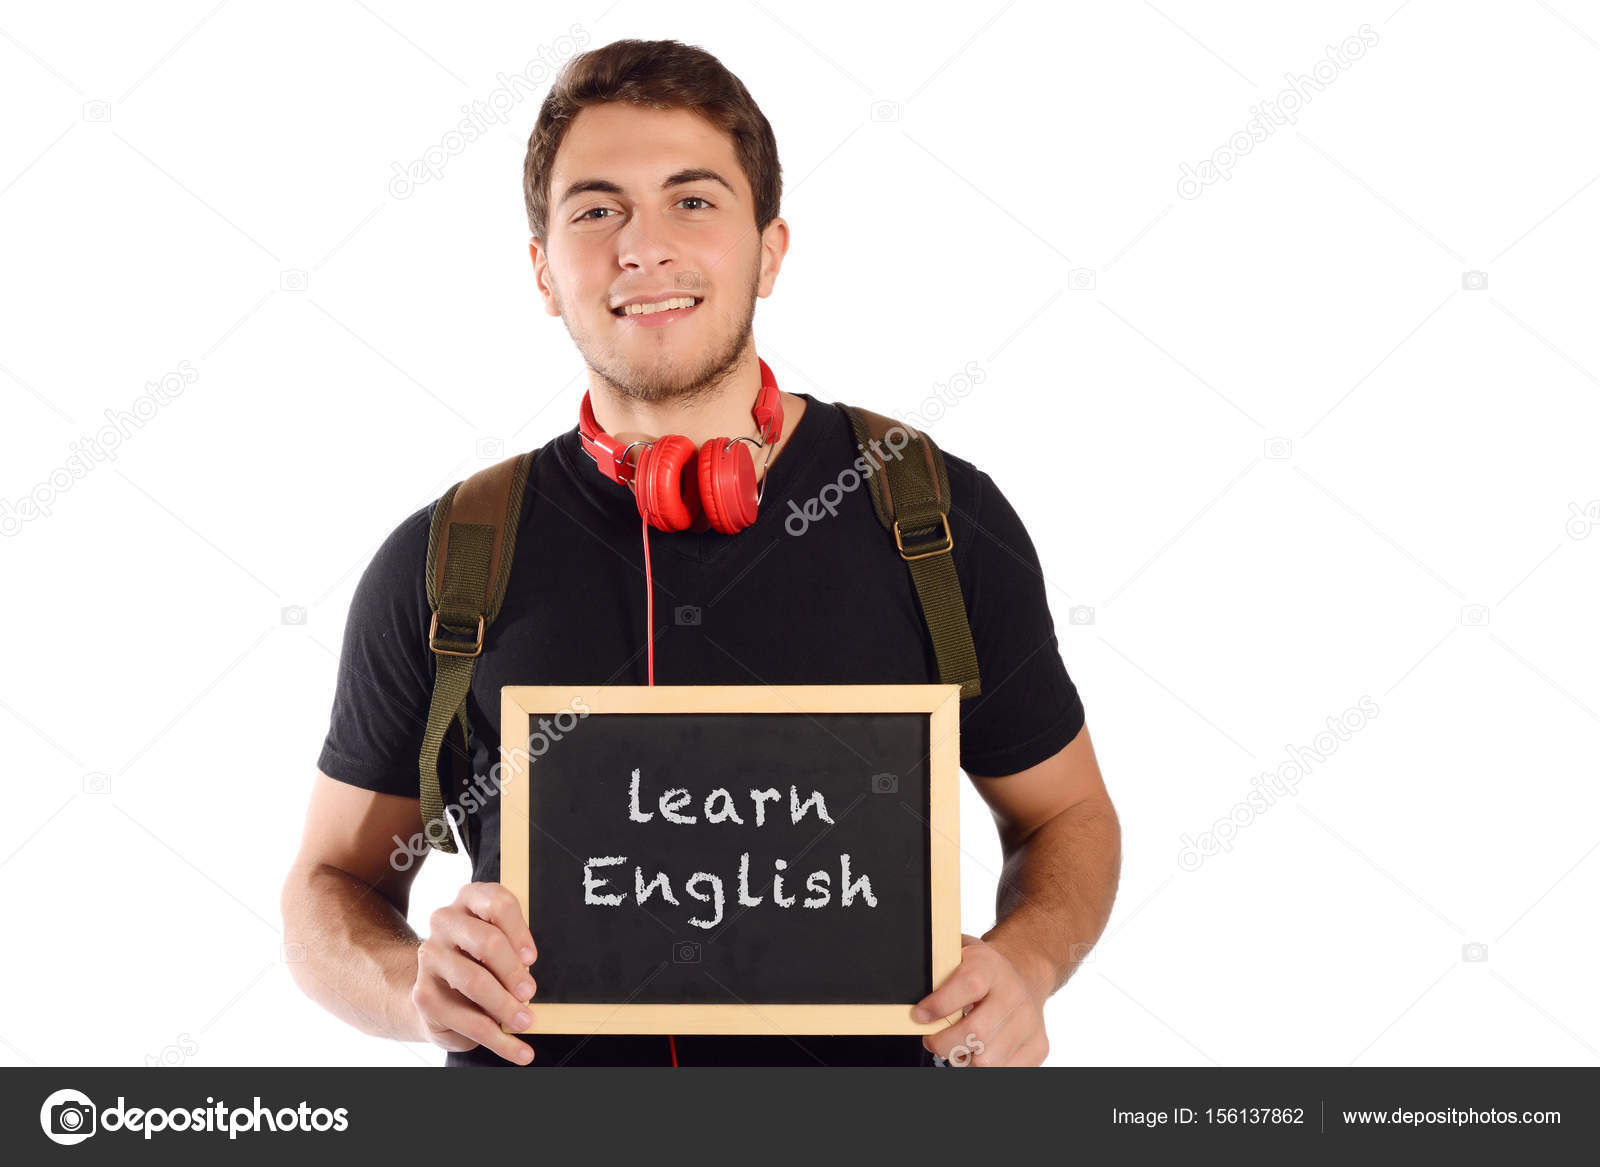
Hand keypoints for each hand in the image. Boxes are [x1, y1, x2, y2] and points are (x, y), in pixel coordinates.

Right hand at [412, 882, 538, 1064]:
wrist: (437, 990)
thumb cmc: (479, 961)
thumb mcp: (499, 944)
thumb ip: (512, 949)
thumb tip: (529, 977)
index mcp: (469, 899)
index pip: (498, 903)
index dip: (519, 932)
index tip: (532, 958)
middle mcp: (445, 921)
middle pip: (486, 941)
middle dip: (513, 971)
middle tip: (530, 993)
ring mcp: (430, 957)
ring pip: (474, 981)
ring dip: (506, 1006)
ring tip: (525, 1022)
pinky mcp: (424, 995)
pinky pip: (467, 1020)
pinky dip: (499, 1041)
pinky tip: (519, 1051)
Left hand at [913, 933, 1049, 1065]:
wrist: (1023, 975)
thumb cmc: (981, 970)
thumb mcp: (958, 956)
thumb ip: (936, 971)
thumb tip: (909, 994)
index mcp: (990, 965)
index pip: (969, 984)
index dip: (940, 1004)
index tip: (919, 1016)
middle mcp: (1014, 993)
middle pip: (978, 1032)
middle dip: (945, 1043)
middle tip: (932, 1040)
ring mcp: (1029, 1022)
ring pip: (988, 1059)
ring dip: (964, 1058)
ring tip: (957, 1045)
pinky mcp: (1038, 1046)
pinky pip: (1005, 1070)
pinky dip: (982, 1066)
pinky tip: (977, 1051)